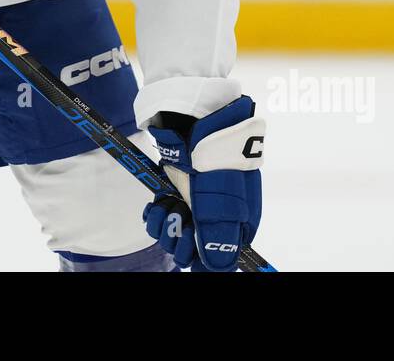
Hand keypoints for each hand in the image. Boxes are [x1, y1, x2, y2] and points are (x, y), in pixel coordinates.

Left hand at [144, 96, 264, 271]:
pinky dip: (155, 215)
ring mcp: (193, 205)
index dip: (203, 259)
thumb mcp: (222, 206)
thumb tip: (217, 269)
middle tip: (180, 219)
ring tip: (167, 206)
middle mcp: (216, 218)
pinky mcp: (174, 193)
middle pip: (193, 251)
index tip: (192, 244)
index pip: (220, 258)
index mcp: (237, 224)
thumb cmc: (215, 164)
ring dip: (165, 226)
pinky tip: (156, 205)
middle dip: (181, 240)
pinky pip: (160, 219)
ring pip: (173, 236)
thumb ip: (219, 242)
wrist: (195, 123)